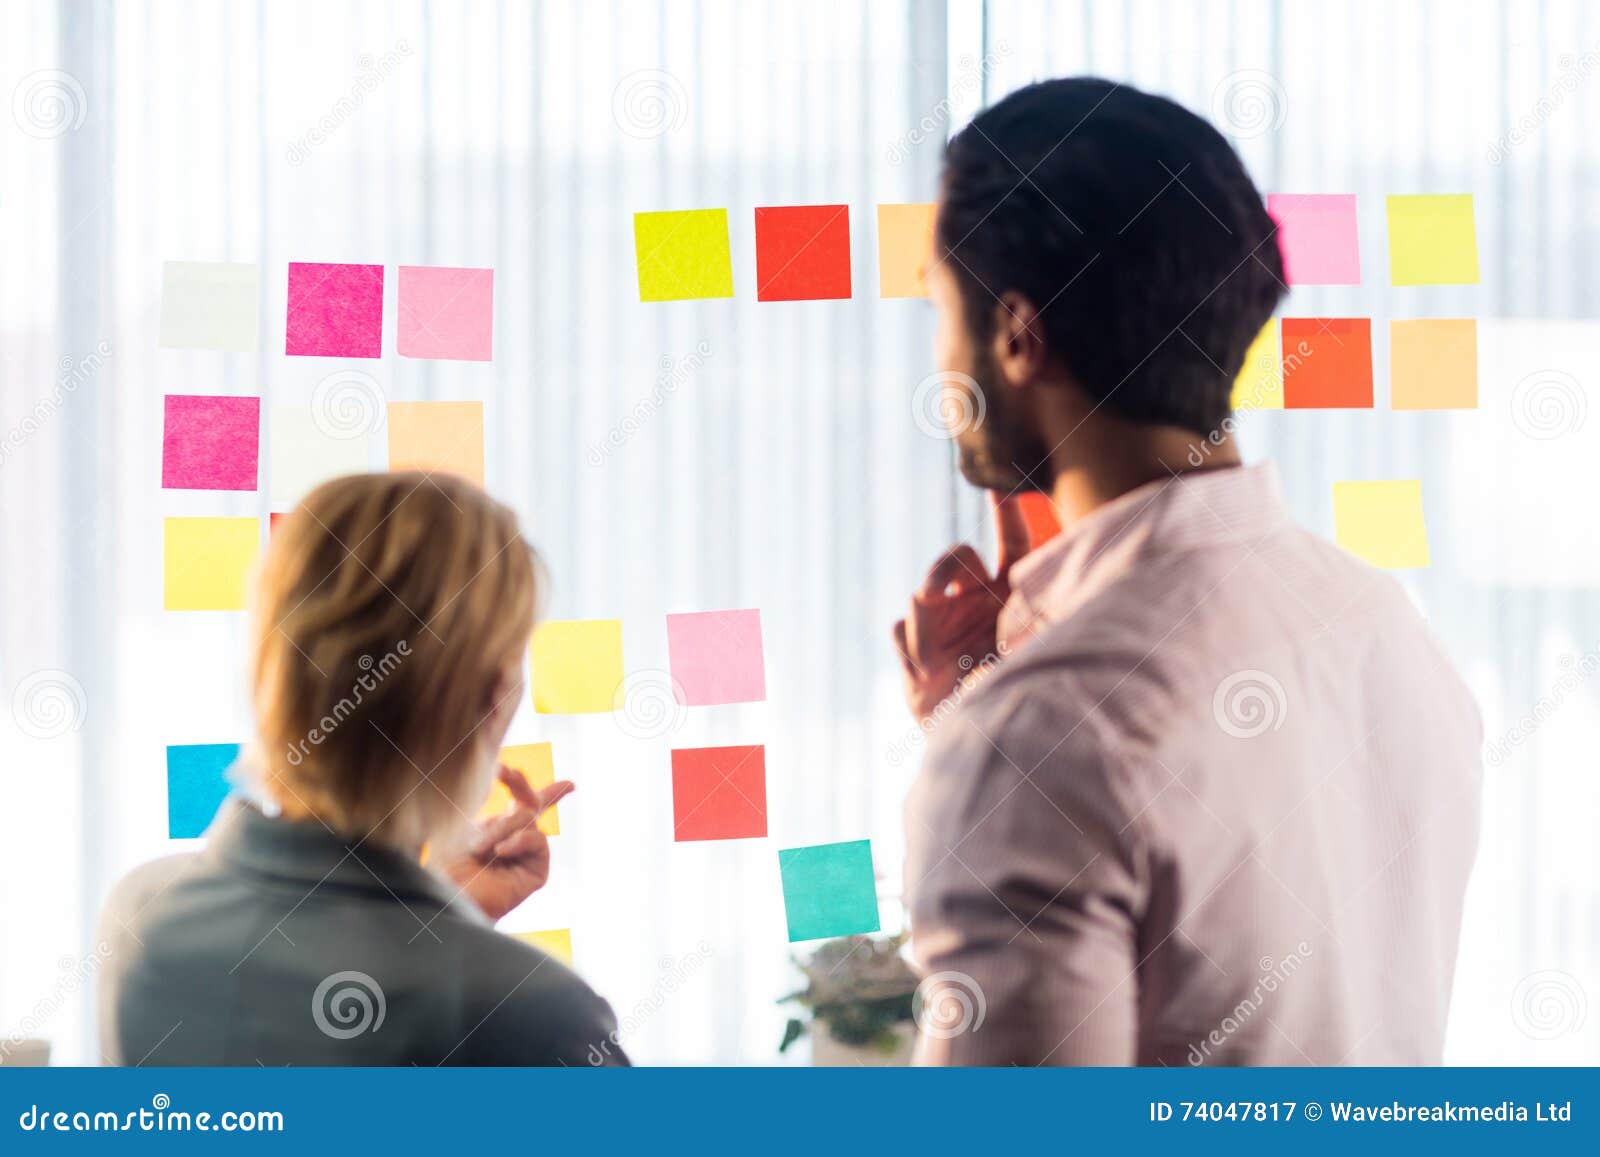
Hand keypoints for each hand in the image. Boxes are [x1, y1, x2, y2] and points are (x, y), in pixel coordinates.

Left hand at [442, 765, 574, 922]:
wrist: (450, 896)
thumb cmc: (448, 862)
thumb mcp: (464, 821)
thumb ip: (485, 799)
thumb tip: (501, 772)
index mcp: (496, 828)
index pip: (520, 803)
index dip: (533, 786)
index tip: (541, 771)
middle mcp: (515, 840)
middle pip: (533, 803)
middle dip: (520, 784)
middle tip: (506, 772)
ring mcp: (528, 855)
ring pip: (527, 819)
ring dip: (501, 828)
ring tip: (480, 847)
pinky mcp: (537, 871)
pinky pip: (538, 840)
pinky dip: (519, 841)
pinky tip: (501, 851)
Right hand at [893, 493, 1032, 720]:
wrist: (988, 745)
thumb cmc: (1020, 691)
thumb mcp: (1037, 649)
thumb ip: (1035, 618)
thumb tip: (1031, 593)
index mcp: (1010, 599)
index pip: (1011, 546)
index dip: (1006, 516)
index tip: (999, 489)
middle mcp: (976, 608)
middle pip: (958, 562)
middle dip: (953, 564)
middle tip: (956, 581)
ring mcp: (943, 629)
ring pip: (923, 594)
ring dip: (930, 600)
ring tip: (937, 618)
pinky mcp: (916, 655)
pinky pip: (900, 630)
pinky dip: (910, 640)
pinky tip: (926, 663)